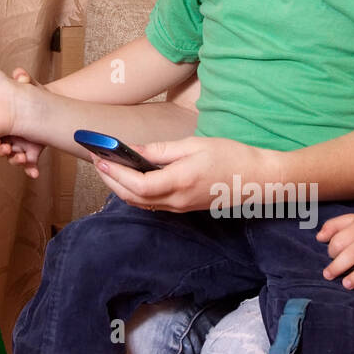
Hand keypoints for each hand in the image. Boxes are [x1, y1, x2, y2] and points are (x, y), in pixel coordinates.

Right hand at [0, 69, 44, 178]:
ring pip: (13, 157)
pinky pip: (29, 164)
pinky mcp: (33, 152)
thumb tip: (20, 74)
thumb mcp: (29, 85)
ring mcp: (20, 145)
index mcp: (2, 120)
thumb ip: (24, 79)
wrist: (53, 106)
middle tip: (6, 148)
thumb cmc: (36, 94)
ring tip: (22, 159)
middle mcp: (8, 134)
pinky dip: (31, 170)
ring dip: (16, 160)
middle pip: (0, 147)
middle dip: (2, 151)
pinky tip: (34, 173)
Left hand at [94, 135, 274, 212]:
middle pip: (133, 197)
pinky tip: (128, 178)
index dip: (115, 173)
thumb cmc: (230, 156)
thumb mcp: (193, 145)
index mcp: (180, 181)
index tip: (100, 157)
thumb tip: (134, 150)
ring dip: (120, 187)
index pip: (137, 185)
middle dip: (110, 179)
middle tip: (97, 160)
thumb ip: (161, 150)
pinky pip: (152, 205)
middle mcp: (177, 200)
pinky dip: (134, 193)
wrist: (257, 178)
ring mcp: (180, 207)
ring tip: (108, 167)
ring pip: (140, 204)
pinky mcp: (183, 208)